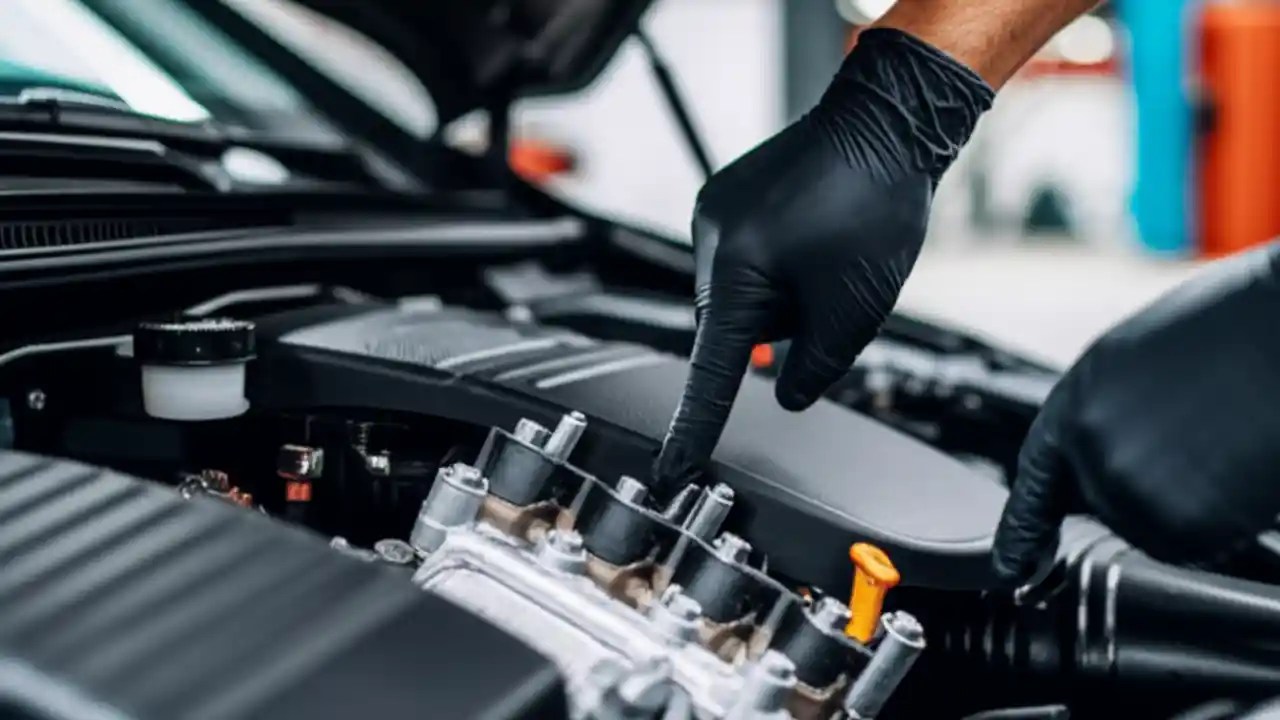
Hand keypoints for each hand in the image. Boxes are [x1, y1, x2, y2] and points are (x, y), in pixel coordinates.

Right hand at [653, 29, 992, 493]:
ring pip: (740, 296)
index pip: (712, 373)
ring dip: (780, 295)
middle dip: (781, 326)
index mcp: (737, 275)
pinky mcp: (726, 200)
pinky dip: (775, 267)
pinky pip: (742, 261)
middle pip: (734, 328)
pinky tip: (812, 238)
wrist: (886, 120)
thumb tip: (787, 395)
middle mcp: (712, 242)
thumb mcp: (857, 309)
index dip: (696, 429)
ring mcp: (714, 215)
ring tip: (827, 253)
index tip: (674, 470)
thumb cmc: (875, 201)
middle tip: (831, 289)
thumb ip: (814, 368)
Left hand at [993, 242, 1279, 584]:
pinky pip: (1195, 544)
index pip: (1034, 483)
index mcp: (1073, 405)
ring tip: (1221, 439)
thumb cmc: (1228, 328)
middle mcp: (1089, 453)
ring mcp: (1130, 492)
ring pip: (1151, 527)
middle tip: (1193, 438)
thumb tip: (1092, 458)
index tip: (1008, 567)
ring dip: (1187, 501)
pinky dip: (1220, 520)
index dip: (1020, 531)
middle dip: (1144, 484)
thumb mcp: (1134, 360)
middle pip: (1102, 507)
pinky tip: (1237, 465)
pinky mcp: (1179, 527)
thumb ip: (1102, 415)